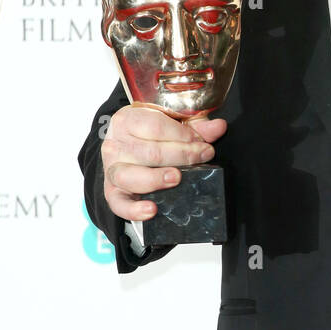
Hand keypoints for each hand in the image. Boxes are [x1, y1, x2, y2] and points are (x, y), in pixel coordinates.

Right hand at [100, 104, 226, 221]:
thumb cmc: (151, 134)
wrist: (127, 147)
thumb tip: (218, 127)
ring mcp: (112, 169)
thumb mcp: (173, 123)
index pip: (155, 126)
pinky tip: (151, 210)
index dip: (182, 135)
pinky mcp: (112, 192)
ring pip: (130, 176)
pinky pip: (118, 204)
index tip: (201, 142)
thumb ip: (196, 125)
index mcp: (127, 120)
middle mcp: (115, 144)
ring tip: (176, 178)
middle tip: (201, 157)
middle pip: (149, 152)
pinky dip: (133, 210)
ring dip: (156, 179)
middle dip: (181, 156)